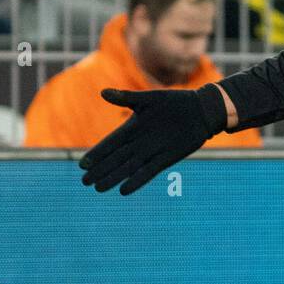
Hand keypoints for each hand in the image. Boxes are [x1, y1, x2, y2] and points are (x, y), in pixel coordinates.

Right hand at [78, 85, 226, 194]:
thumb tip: (102, 93)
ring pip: (128, 168)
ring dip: (114, 178)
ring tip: (98, 189)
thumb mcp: (150, 98)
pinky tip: (124, 190)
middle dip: (101, 169)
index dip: (98, 153)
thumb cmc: (175, 102)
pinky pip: (148, 172)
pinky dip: (137, 181)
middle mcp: (139, 142)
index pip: (110, 143)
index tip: (83, 164)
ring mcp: (152, 152)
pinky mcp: (166, 159)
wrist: (201, 111)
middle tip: (85, 181)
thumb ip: (127, 98)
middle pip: (116, 158)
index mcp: (133, 128)